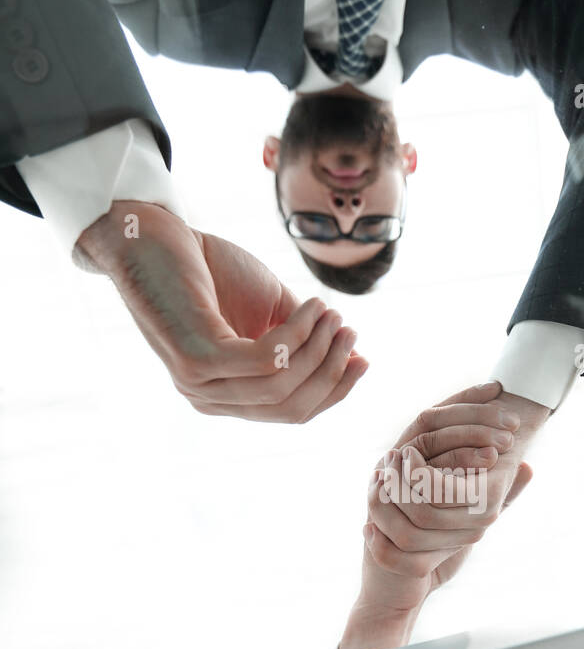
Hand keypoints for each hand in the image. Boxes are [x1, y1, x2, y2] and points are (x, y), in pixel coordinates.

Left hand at [76, 201, 367, 421]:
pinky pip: (265, 360)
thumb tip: (353, 358)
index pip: (292, 412)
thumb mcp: (270, 310)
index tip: (363, 358)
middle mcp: (210, 400)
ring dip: (317, 348)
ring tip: (329, 312)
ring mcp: (199, 384)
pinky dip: (296, 333)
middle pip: (291, 408)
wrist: (156, 236)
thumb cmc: (212, 269)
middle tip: (349, 329)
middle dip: (331, 371)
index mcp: (227, 397)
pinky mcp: (194, 360)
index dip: (334, 391)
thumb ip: (303, 339)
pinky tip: (308, 306)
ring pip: (281, 387)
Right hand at [338, 382, 532, 648]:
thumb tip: (527, 466)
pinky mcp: (383, 507)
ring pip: (423, 450)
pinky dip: (446, 483)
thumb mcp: (473, 518)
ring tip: (498, 456)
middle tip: (511, 429)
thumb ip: (498, 493)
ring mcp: (385, 482)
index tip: (499, 388)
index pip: (437, 412)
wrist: (398, 590)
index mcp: (411, 458)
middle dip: (474, 420)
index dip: (467, 398)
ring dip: (463, 451)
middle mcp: (392, 462)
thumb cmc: (433, 554)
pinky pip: (415, 486)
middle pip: (430, 421)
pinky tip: (475, 483)